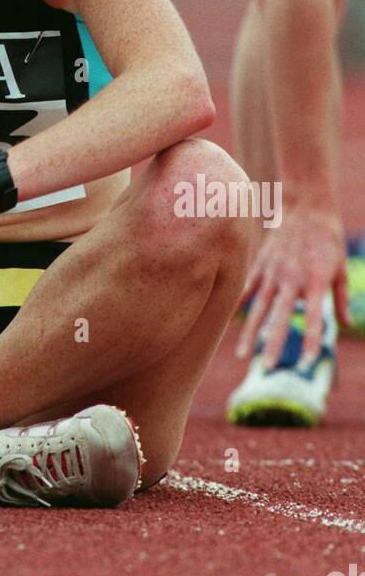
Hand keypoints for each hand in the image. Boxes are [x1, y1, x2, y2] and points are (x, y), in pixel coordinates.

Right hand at [237, 206, 348, 368]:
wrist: (306, 205)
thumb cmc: (328, 238)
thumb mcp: (341, 268)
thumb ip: (341, 298)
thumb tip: (346, 325)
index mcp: (314, 281)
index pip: (314, 319)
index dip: (312, 343)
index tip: (308, 365)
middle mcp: (291, 279)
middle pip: (281, 318)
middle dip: (274, 345)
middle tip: (268, 370)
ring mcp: (272, 271)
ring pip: (259, 308)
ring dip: (251, 333)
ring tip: (243, 356)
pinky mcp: (260, 264)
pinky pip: (247, 288)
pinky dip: (238, 306)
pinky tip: (228, 324)